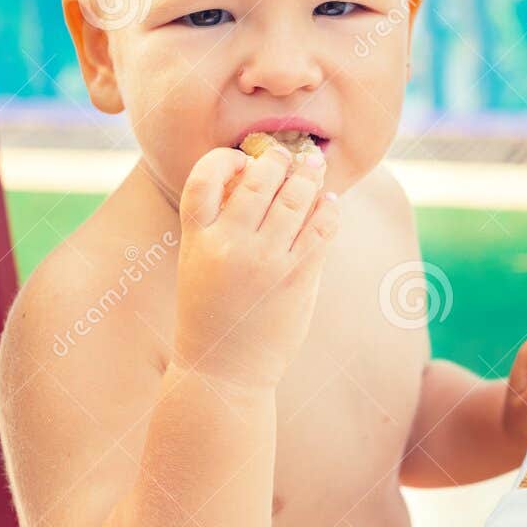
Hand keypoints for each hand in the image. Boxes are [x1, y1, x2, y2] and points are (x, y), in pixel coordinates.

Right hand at [171, 142, 340, 389]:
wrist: (223, 372)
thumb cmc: (212, 313)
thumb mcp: (198, 263)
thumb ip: (219, 223)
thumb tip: (259, 178)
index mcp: (197, 239)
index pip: (203, 177)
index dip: (225, 159)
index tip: (242, 159)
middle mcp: (230, 246)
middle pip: (259, 181)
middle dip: (279, 160)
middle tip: (291, 154)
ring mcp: (266, 262)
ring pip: (296, 199)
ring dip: (309, 178)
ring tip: (315, 169)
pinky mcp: (297, 278)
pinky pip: (321, 229)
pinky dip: (329, 209)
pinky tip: (329, 203)